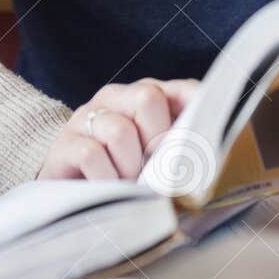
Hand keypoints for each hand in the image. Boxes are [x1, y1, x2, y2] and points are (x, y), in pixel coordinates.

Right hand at [37, 78, 199, 180]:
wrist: (70, 188)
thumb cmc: (125, 172)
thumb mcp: (157, 157)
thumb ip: (182, 147)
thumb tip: (213, 159)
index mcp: (146, 95)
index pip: (182, 90)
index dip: (197, 112)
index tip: (204, 145)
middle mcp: (116, 97)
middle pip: (148, 97)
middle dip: (157, 141)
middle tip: (154, 169)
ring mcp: (87, 117)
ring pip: (120, 131)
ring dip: (129, 167)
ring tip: (128, 184)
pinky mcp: (65, 143)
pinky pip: (91, 154)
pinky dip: (106, 178)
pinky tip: (107, 188)